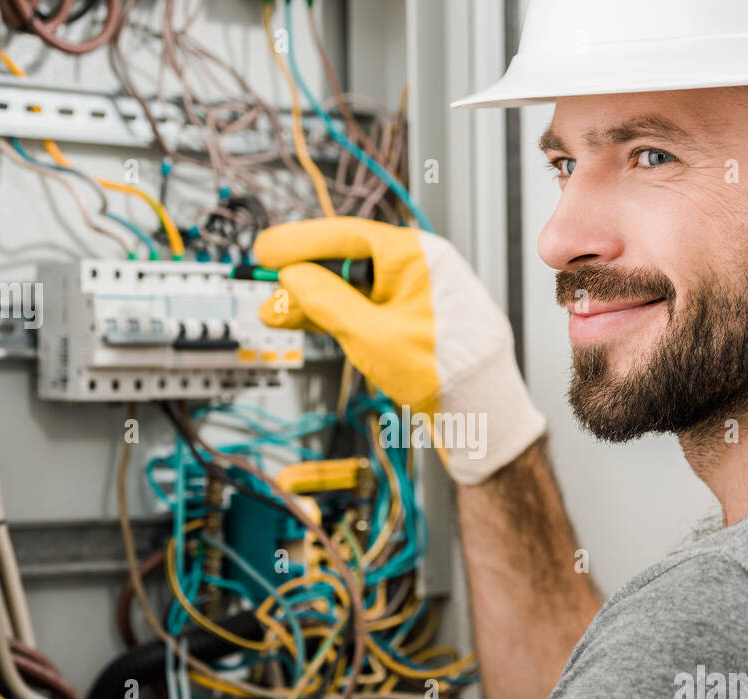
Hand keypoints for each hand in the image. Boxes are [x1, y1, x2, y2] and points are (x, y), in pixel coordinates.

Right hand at [255, 217, 545, 483]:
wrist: (482, 413)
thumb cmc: (448, 373)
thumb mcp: (374, 336)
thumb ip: (328, 302)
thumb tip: (293, 277)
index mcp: (419, 256)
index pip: (348, 236)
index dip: (300, 242)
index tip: (265, 249)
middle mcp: (417, 269)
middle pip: (346, 262)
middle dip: (302, 278)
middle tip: (266, 286)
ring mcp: (413, 297)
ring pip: (352, 289)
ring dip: (312, 302)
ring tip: (275, 314)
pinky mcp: (409, 322)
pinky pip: (364, 309)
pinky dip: (334, 317)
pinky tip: (303, 321)